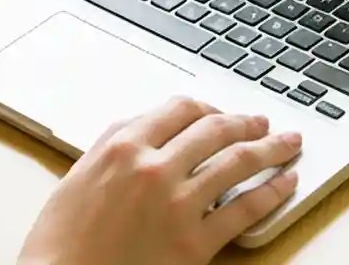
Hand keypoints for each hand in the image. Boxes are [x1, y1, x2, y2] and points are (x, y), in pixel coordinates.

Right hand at [18, 97, 301, 264]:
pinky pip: (246, 208)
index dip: (208, 107)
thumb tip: (144, 127)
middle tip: (261, 122)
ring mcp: (178, 204)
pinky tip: (286, 183)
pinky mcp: (194, 242)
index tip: (219, 112)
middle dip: (245, 122)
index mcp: (122, 146)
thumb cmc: (60, 242)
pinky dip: (273, 192)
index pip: (180, 109)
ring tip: (288, 143)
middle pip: (215, 129)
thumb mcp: (78, 177)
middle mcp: (154, 167)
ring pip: (238, 161)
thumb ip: (114, 146)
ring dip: (270, 148)